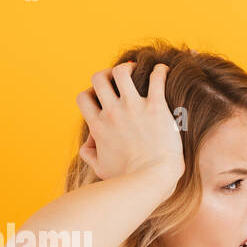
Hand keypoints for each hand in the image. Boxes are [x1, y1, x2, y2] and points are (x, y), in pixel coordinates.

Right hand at [75, 62, 183, 182]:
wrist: (153, 179)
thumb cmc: (128, 179)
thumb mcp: (101, 169)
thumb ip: (89, 154)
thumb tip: (88, 142)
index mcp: (98, 126)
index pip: (83, 97)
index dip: (91, 93)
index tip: (102, 97)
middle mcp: (113, 113)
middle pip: (98, 78)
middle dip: (106, 74)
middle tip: (119, 79)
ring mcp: (134, 108)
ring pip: (121, 71)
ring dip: (128, 67)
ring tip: (137, 70)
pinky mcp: (156, 107)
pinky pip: (156, 78)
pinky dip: (159, 71)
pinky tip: (163, 70)